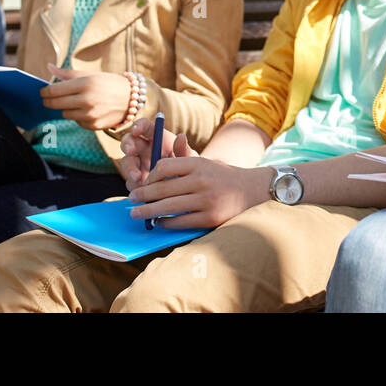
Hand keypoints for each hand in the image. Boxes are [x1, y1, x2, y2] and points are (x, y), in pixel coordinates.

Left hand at [40, 64, 130, 129]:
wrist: (132, 98)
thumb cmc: (109, 83)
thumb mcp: (91, 74)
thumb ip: (68, 73)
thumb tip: (49, 68)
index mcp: (85, 84)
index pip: (54, 90)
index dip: (44, 91)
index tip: (42, 91)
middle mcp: (87, 100)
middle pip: (55, 104)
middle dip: (48, 101)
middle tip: (48, 98)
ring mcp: (90, 115)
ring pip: (65, 114)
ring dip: (66, 108)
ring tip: (74, 102)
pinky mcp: (94, 125)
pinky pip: (76, 122)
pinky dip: (77, 116)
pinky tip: (86, 110)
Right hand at [118, 118, 194, 189]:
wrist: (187, 188)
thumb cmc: (188, 167)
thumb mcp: (189, 159)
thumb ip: (184, 150)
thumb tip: (181, 136)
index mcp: (156, 137)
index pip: (144, 126)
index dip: (138, 126)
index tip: (136, 130)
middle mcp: (143, 149)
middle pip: (129, 142)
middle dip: (128, 145)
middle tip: (131, 151)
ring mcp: (137, 165)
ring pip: (126, 163)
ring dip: (129, 169)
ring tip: (137, 177)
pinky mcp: (135, 181)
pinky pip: (130, 182)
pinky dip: (134, 186)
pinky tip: (141, 190)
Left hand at [129, 156, 270, 229]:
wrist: (253, 190)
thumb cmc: (224, 176)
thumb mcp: (206, 162)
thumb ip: (183, 163)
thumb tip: (155, 172)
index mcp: (199, 163)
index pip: (165, 166)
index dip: (151, 176)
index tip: (145, 183)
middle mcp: (201, 180)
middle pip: (162, 188)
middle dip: (143, 195)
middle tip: (131, 199)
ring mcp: (206, 200)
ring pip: (168, 206)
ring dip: (148, 211)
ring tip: (136, 213)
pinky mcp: (210, 218)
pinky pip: (180, 221)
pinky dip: (166, 222)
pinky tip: (159, 222)